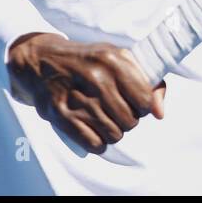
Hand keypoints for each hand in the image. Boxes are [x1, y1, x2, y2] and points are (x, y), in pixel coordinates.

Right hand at [7, 32, 165, 153]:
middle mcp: (96, 78)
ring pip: (114, 135)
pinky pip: (95, 145)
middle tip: (114, 109)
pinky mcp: (61, 116)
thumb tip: (160, 113)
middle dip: (127, 119)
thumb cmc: (87, 61)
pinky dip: (97, 141)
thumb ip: (148, 81)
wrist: (40, 61)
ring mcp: (78, 98)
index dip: (142, 105)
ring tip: (102, 117)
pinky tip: (91, 126)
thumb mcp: (118, 58)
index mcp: (113, 60)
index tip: (132, 100)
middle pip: (130, 121)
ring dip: (112, 131)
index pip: (145, 101)